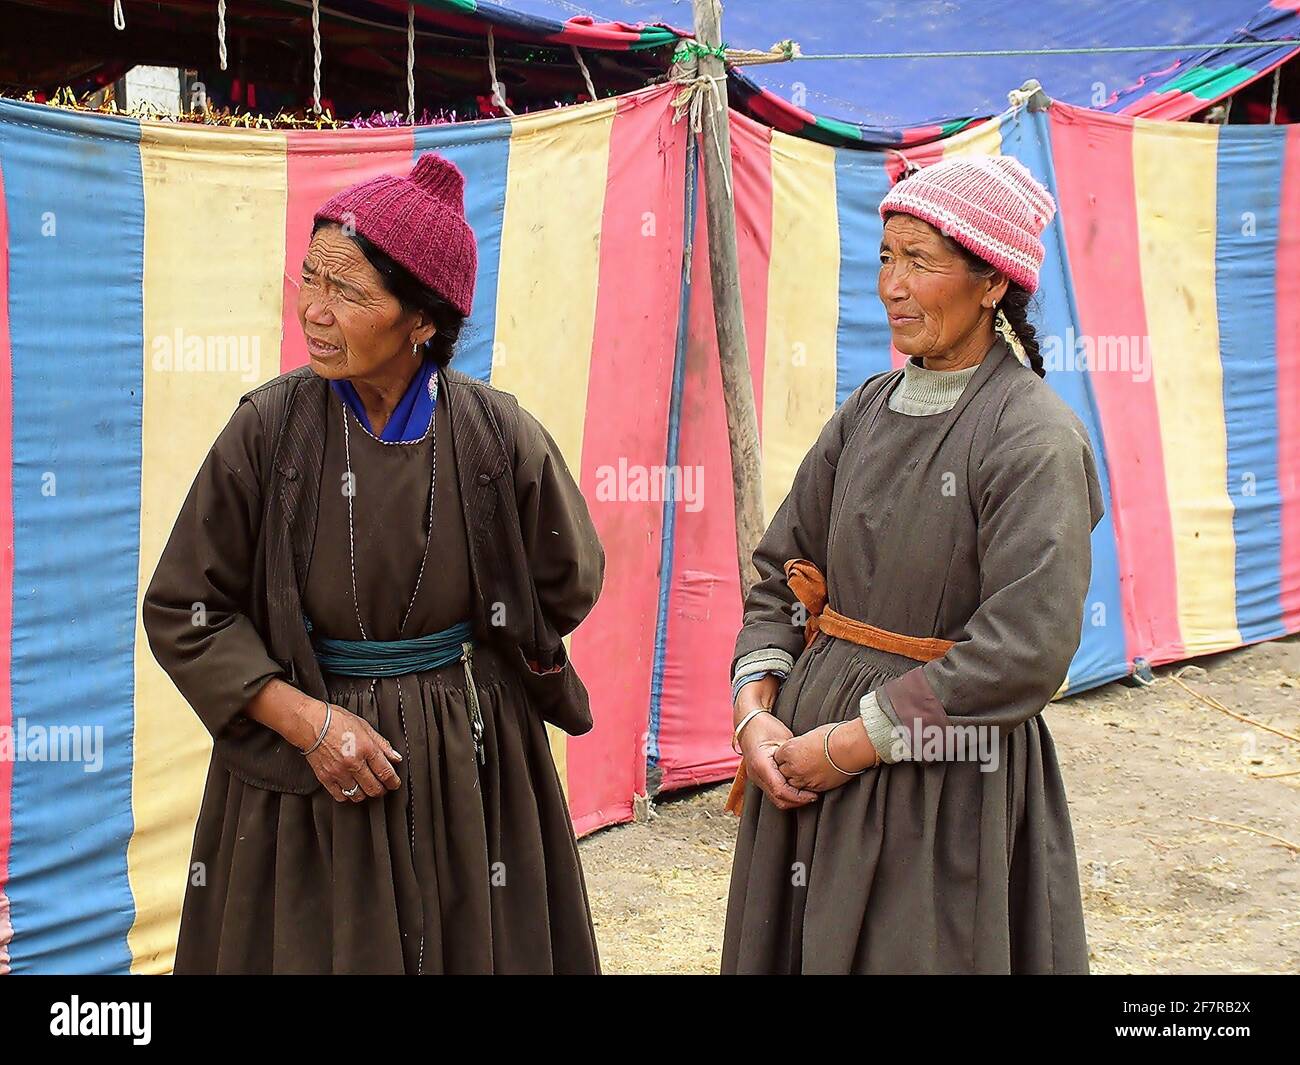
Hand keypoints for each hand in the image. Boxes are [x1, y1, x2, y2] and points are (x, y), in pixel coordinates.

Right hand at [245, 679, 403, 803]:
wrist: (311, 723)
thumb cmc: (337, 721)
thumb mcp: (365, 727)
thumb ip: (382, 744)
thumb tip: (395, 757)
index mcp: (366, 749)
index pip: (385, 773)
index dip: (393, 782)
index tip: (394, 783)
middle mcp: (353, 763)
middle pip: (374, 788)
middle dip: (381, 790)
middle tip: (382, 786)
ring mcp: (339, 772)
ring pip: (358, 795)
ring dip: (365, 793)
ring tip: (365, 786)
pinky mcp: (325, 778)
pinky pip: (340, 796)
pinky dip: (347, 795)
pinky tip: (350, 788)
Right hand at [737, 712, 819, 810]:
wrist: (748, 723)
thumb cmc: (766, 726)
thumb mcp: (783, 738)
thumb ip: (793, 756)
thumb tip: (810, 768)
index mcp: (761, 764)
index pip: (780, 790)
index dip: (798, 796)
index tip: (813, 794)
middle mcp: (756, 774)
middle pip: (777, 799)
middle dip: (797, 801)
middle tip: (813, 796)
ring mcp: (755, 778)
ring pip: (774, 799)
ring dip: (792, 799)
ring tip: (807, 794)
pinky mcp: (759, 778)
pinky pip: (772, 792)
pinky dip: (786, 794)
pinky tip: (798, 788)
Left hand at [774, 720, 876, 792]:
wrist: (849, 747)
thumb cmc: (833, 736)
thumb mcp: (809, 736)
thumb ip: (799, 746)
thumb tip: (800, 751)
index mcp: (789, 750)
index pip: (778, 758)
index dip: (785, 758)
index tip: (793, 757)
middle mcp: (793, 766)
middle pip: (782, 773)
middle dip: (788, 771)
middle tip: (799, 766)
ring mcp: (804, 778)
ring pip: (792, 785)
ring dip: (797, 781)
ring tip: (807, 774)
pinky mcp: (815, 787)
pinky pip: (805, 790)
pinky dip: (808, 787)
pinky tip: (815, 779)